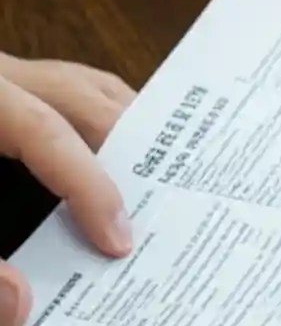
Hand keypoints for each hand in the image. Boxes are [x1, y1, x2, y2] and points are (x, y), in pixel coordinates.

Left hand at [0, 54, 134, 325]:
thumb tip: (18, 305)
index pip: (46, 132)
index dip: (89, 187)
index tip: (117, 238)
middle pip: (81, 95)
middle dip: (127, 151)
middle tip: (155, 207)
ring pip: (76, 84)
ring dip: (115, 131)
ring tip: (143, 180)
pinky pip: (57, 87)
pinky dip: (86, 120)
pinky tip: (93, 155)